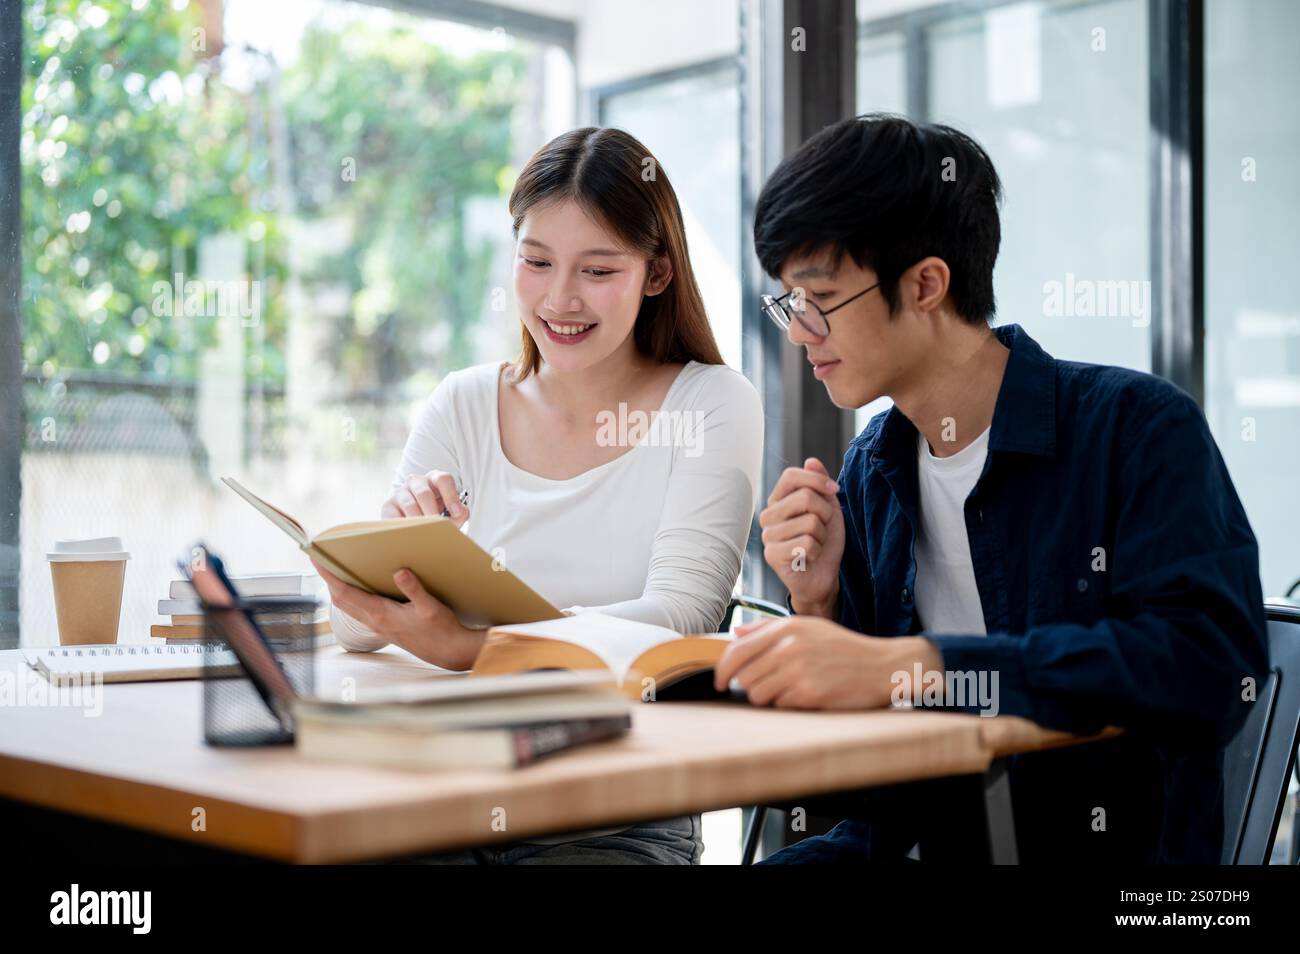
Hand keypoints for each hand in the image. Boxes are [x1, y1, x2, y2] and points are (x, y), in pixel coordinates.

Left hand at [311, 558, 485, 670]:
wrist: (449, 652)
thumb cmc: (442, 631)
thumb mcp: (431, 607)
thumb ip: (414, 589)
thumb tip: (399, 572)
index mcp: (381, 614)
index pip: (346, 593)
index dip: (329, 576)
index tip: (317, 560)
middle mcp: (375, 622)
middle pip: (341, 600)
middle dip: (329, 580)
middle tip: (322, 560)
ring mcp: (379, 626)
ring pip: (349, 607)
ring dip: (339, 589)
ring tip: (336, 571)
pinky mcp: (385, 628)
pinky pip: (360, 611)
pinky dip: (353, 598)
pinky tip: (360, 589)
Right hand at [382, 470, 468, 527]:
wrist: (413, 520)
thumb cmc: (435, 512)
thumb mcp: (450, 512)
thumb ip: (459, 513)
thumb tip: (461, 513)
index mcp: (434, 479)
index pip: (443, 479)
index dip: (451, 496)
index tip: (456, 512)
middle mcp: (416, 481)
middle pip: (424, 493)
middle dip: (433, 512)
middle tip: (438, 527)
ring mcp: (400, 492)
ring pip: (409, 504)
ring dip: (418, 520)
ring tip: (425, 534)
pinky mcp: (388, 505)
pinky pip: (394, 516)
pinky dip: (403, 526)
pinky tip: (410, 535)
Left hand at [712, 615, 943, 709]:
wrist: (882, 666)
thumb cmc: (843, 648)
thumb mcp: (808, 627)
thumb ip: (768, 629)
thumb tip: (735, 634)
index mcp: (786, 628)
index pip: (736, 650)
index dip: (722, 670)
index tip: (720, 681)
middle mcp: (789, 646)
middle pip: (744, 676)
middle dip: (751, 685)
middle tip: (769, 686)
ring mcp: (799, 669)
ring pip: (758, 694)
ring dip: (768, 697)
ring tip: (790, 690)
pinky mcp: (809, 692)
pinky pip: (780, 705)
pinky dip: (787, 704)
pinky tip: (805, 695)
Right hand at [759, 457, 844, 616]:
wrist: (822, 577)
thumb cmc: (824, 542)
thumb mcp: (828, 508)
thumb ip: (819, 484)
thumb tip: (811, 461)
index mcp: (778, 500)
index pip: (791, 476)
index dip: (817, 480)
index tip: (834, 491)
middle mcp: (768, 515)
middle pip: (805, 497)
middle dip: (825, 513)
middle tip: (823, 527)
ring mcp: (768, 535)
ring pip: (810, 523)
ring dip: (822, 536)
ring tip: (815, 544)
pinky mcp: (773, 555)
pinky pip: (806, 544)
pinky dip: (817, 551)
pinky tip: (809, 557)